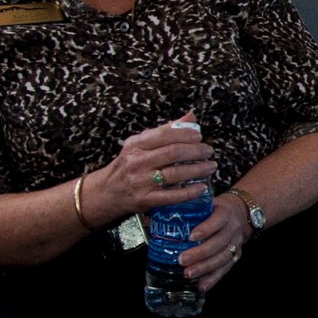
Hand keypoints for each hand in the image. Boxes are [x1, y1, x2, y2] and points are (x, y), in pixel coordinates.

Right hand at [85, 113, 217, 223]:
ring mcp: (141, 182)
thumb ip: (165, 131)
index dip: (186, 134)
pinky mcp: (145, 200)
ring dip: (198, 170)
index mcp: (136, 145)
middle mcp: (137, 162)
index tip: (199, 136)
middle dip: (196, 151)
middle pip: (173, 153)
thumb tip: (191, 117)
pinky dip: (189, 192)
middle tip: (209, 152)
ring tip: (211, 166)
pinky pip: (171, 196)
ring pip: (175, 174)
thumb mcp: (140, 144)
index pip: (165, 135)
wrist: (107, 192)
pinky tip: (202, 187)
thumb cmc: (129, 165)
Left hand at [177, 193, 253, 292]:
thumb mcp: (204, 204)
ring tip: (189, 274)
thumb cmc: (216, 209)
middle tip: (182, 260)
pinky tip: (202, 286)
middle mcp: (232, 229)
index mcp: (224, 213)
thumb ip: (181, 210)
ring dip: (205, 268)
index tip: (191, 236)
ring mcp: (235, 243)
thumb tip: (150, 219)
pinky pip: (226, 269)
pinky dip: (214, 279)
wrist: (241, 213)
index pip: (217, 221)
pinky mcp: (236, 255)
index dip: (206, 229)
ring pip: (223, 257)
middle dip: (200, 253)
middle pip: (219, 243)